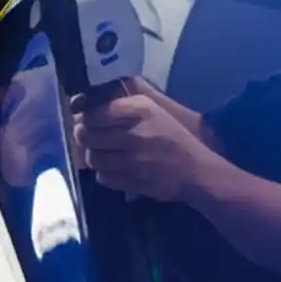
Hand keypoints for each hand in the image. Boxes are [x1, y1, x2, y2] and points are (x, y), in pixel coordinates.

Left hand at [72, 88, 218, 202]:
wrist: (197, 172)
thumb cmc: (174, 137)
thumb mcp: (155, 110)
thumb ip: (125, 102)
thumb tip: (88, 100)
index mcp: (141, 110)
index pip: (96, 111)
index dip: (86, 115)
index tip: (85, 117)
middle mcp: (134, 133)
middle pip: (88, 134)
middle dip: (83, 135)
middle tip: (86, 135)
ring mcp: (132, 160)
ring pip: (92, 157)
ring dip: (92, 154)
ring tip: (100, 151)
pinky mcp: (131, 181)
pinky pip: (102, 176)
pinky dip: (104, 173)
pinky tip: (113, 167)